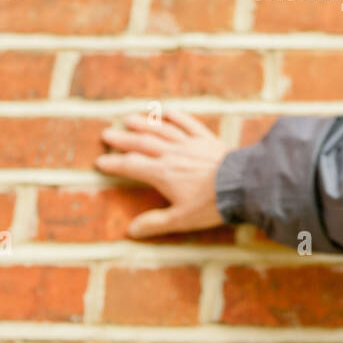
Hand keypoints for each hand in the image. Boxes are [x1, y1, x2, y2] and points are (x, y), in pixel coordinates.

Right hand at [95, 109, 229, 238]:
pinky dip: (176, 117)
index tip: (100, 161)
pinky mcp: (207, 139)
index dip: (114, 163)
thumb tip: (130, 231)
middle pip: (142, 143)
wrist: (243, 184)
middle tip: (106, 134)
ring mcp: (190, 144)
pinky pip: (188, 124)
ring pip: (162, 130)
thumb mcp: (181, 219)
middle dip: (122, 139)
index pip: (131, 165)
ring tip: (129, 119)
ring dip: (144, 123)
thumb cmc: (212, 204)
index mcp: (162, 173)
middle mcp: (172, 154)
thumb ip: (155, 223)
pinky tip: (167, 112)